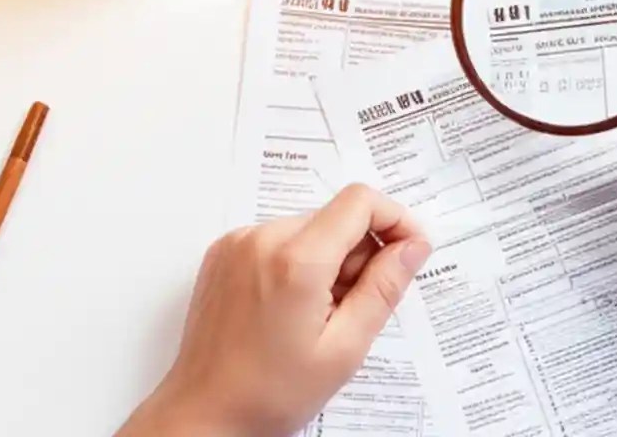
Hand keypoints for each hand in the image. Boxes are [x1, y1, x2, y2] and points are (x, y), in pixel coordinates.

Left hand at [117, 185, 432, 436]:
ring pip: (311, 229)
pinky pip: (280, 240)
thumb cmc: (268, 394)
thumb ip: (384, 288)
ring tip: (322, 316)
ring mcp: (237, 244)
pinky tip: (296, 308)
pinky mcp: (224, 254)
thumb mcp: (344, 348)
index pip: (360, 202)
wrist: (203, 416)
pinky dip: (301, 263)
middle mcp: (261, 239)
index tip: (410, 248)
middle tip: (360, 306)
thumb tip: (413, 246)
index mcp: (295, 260)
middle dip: (362, 252)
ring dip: (331, 261)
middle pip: (336, 216)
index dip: (395, 219)